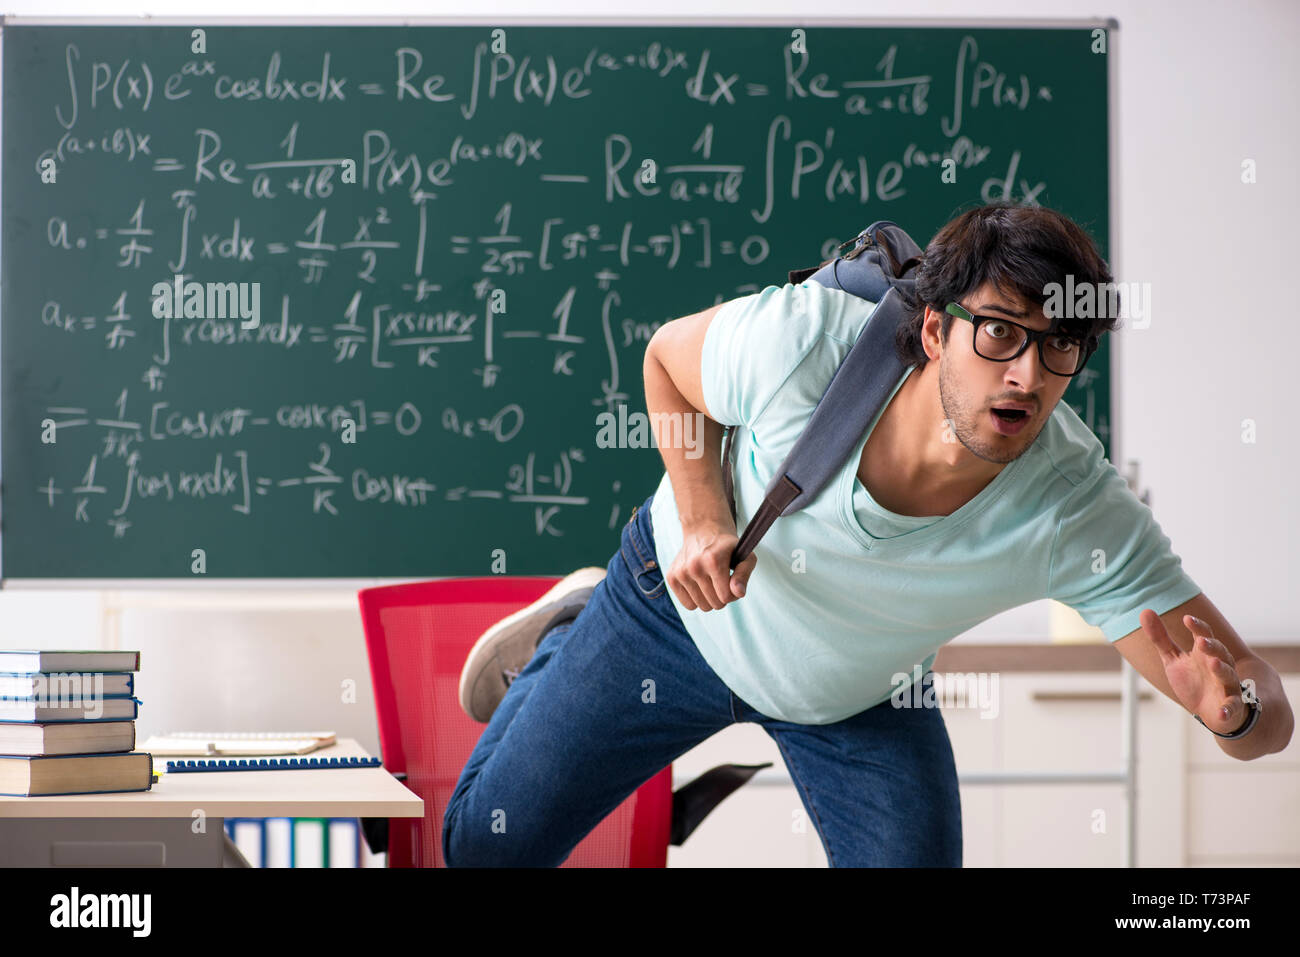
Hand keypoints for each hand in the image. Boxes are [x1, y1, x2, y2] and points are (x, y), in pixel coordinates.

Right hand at [667, 520, 756, 610]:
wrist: (702, 530)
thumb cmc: (726, 546)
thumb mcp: (745, 555)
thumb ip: (744, 574)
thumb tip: (738, 593)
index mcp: (713, 560)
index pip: (726, 597)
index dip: (734, 593)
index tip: (733, 583)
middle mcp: (694, 566)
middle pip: (715, 604)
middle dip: (722, 596)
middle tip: (723, 581)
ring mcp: (681, 572)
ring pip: (702, 606)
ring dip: (710, 599)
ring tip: (712, 582)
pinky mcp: (671, 577)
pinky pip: (688, 605)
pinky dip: (696, 599)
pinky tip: (699, 584)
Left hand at [1139, 609, 1250, 734]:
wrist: (1209, 712)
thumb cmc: (1193, 681)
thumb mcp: (1173, 659)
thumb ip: (1160, 638)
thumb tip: (1145, 611)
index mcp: (1205, 654)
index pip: (1204, 635)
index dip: (1198, 627)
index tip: (1187, 619)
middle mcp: (1219, 666)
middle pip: (1220, 652)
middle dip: (1212, 646)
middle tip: (1201, 641)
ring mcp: (1226, 686)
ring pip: (1228, 675)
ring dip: (1222, 670)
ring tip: (1213, 663)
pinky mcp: (1230, 706)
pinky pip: (1232, 707)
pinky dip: (1229, 709)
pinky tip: (1222, 713)